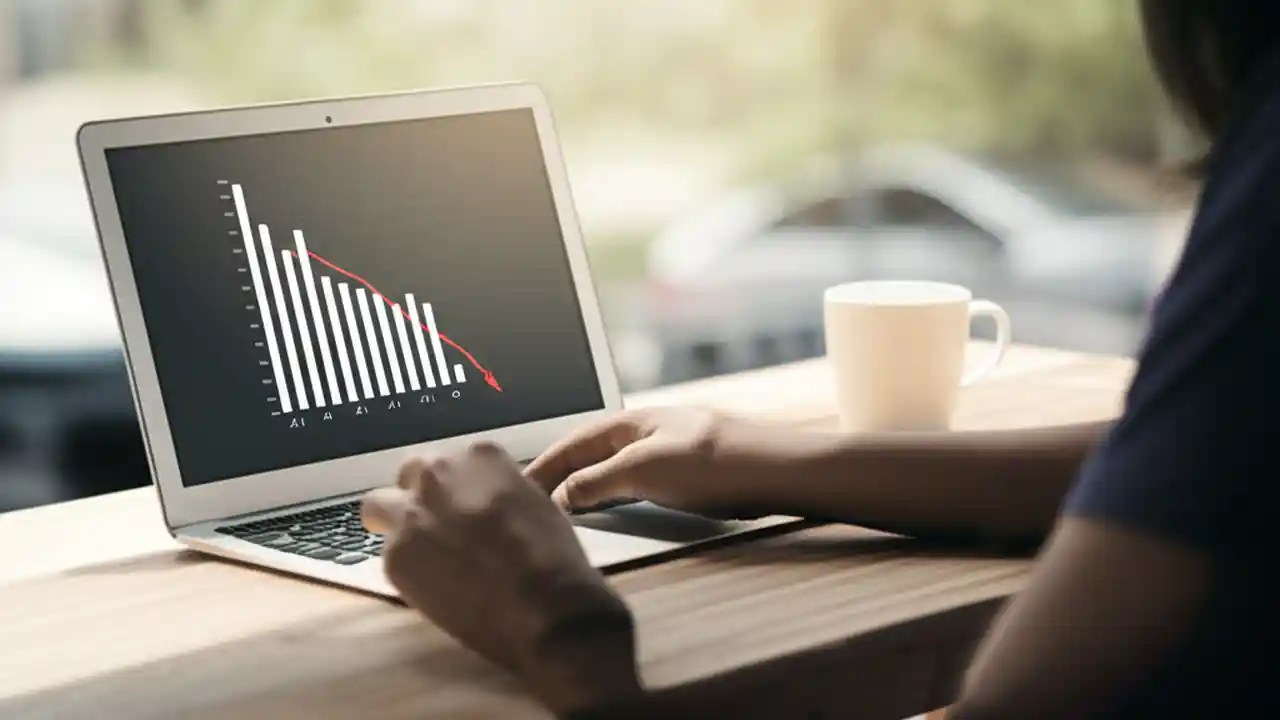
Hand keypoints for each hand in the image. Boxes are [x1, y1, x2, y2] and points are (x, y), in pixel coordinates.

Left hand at [362, 442, 641, 713]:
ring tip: (419, 554)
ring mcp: (412, 514)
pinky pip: (389, 555)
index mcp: (478, 456)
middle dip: (420, 496)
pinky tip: (434, 588)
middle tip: (439, 528)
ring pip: (379, 507)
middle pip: (411, 474)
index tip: (467, 509)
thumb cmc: (553, 555)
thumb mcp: (534, 502)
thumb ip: (498, 491)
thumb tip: (485, 504)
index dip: (458, 488)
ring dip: (394, 523)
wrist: (544, 604)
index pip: (453, 462)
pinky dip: (406, 569)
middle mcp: (438, 474)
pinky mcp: (396, 556)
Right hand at [526, 407, 816, 517]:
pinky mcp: (690, 473)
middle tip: (534, 502)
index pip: (571, 442)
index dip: (542, 465)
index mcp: (631, 421)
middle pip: (590, 453)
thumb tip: (563, 494)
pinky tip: (615, 509)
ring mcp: (669, 450)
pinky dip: (614, 493)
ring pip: (613, 468)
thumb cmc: (715, 464)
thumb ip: (597, 481)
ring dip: (586, 485)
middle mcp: (648, 430)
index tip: (517, 488)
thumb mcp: (643, 471)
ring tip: (564, 510)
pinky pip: (636, 481)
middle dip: (560, 473)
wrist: (778, 472)